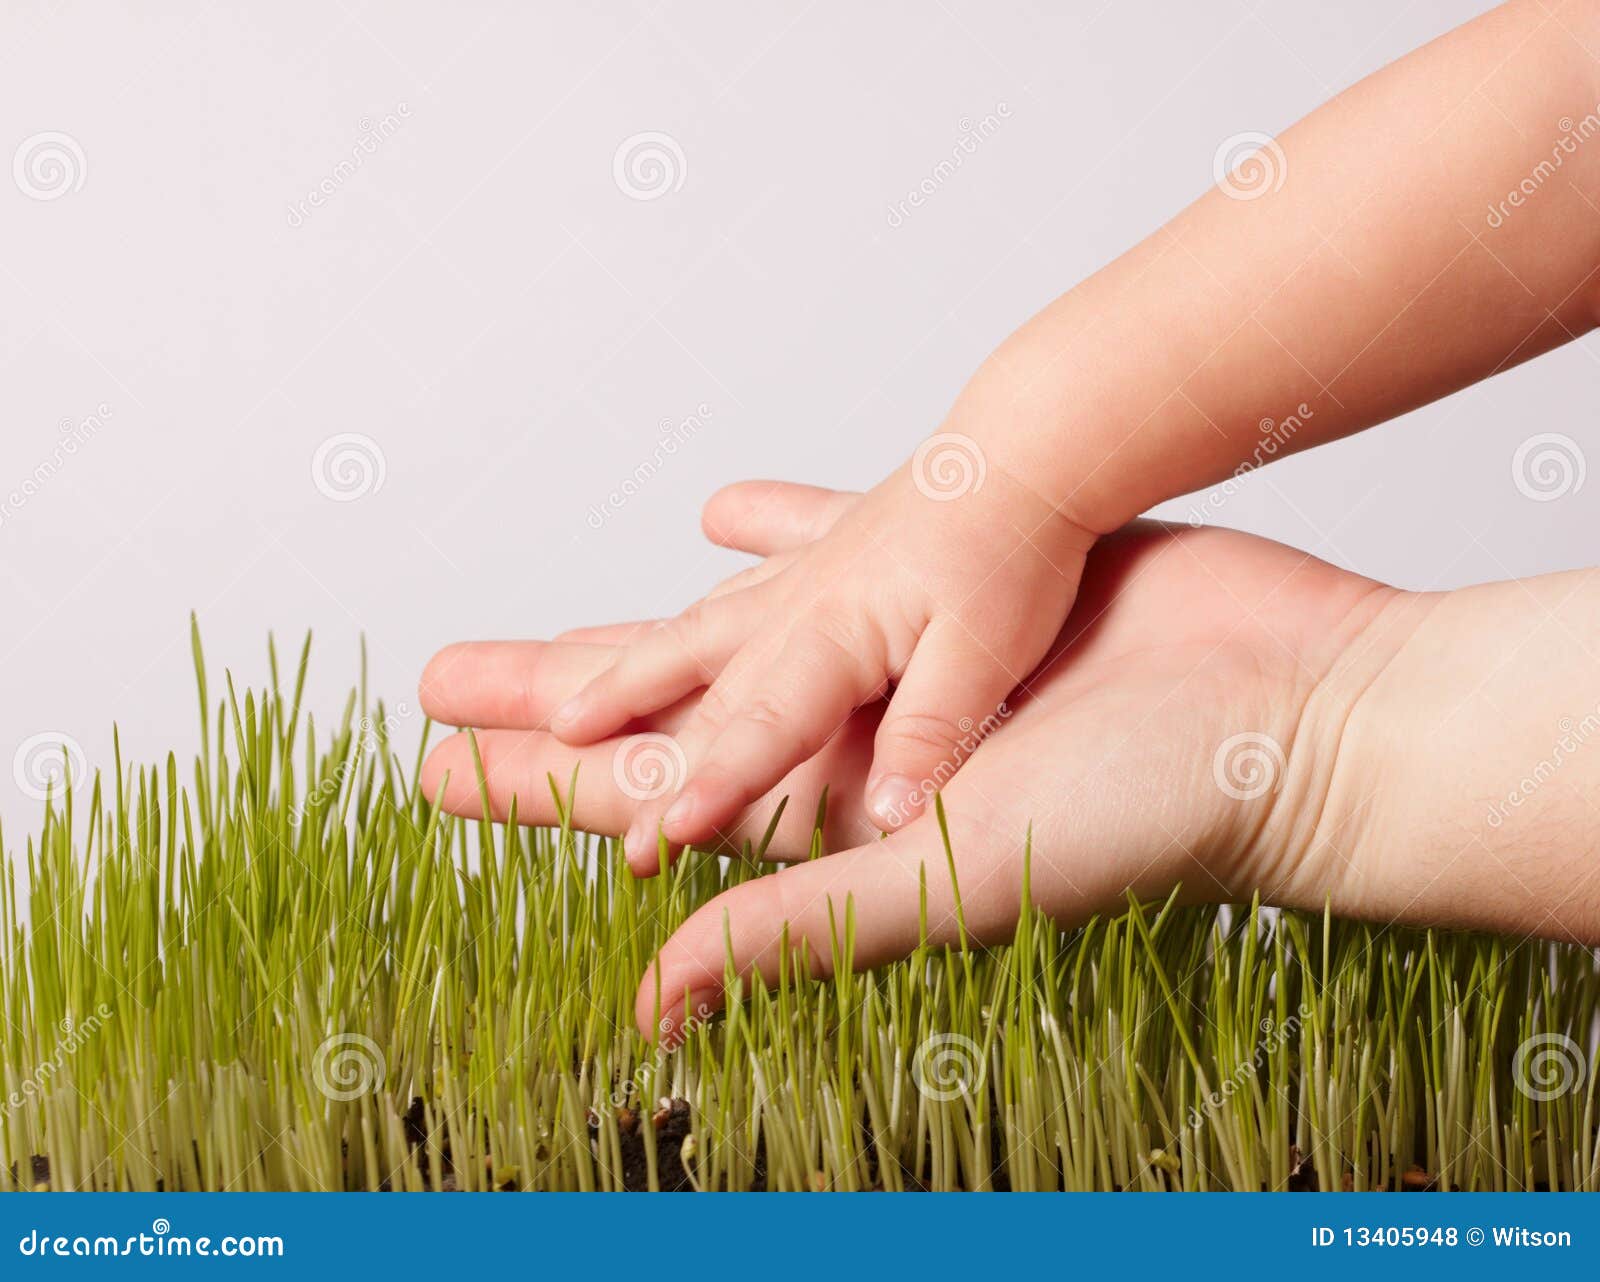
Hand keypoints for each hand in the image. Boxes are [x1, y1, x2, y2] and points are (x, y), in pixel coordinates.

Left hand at [419, 483, 1399, 1036]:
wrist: (1283, 717)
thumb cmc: (1138, 813)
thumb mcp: (942, 878)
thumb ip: (792, 933)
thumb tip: (648, 1007)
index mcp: (825, 810)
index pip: (636, 795)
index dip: (532, 783)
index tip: (434, 765)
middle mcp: (847, 737)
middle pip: (657, 714)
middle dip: (549, 705)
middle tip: (448, 679)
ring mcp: (898, 660)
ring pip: (728, 629)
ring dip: (640, 626)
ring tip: (559, 621)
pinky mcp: (955, 588)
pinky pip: (837, 542)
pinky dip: (778, 525)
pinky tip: (721, 510)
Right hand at [545, 434, 1098, 864]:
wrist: (1035, 448)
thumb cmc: (1013, 548)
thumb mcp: (983, 655)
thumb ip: (929, 733)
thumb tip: (893, 815)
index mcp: (832, 635)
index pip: (757, 732)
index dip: (708, 788)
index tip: (659, 836)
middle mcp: (801, 604)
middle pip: (694, 680)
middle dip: (628, 735)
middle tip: (556, 772)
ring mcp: (810, 573)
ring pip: (699, 625)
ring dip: (633, 666)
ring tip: (570, 703)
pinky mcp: (835, 547)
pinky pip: (752, 567)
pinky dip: (718, 573)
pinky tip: (709, 531)